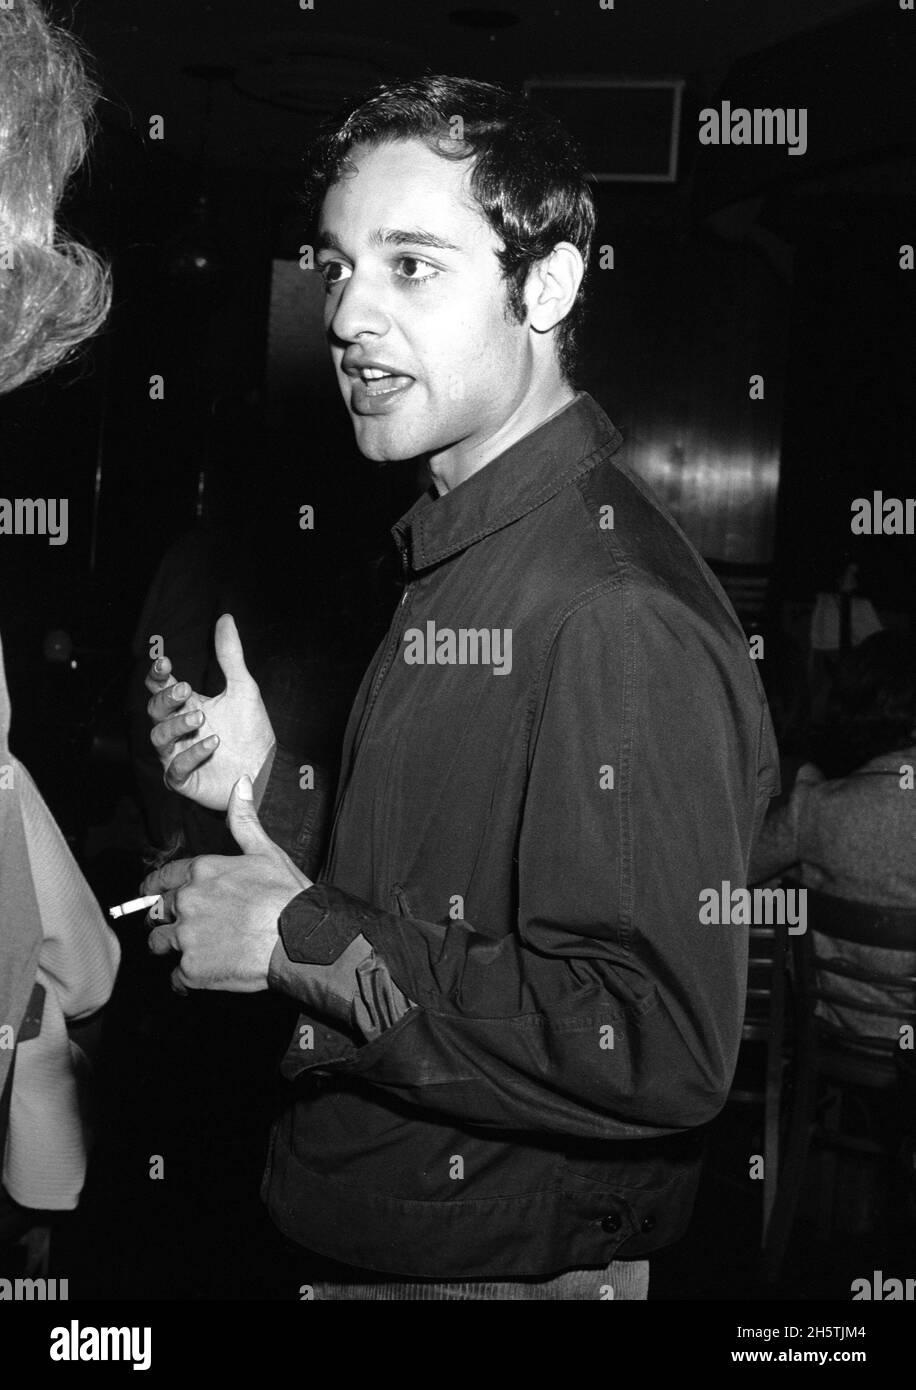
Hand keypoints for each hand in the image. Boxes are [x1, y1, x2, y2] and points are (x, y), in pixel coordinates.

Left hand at [141, 776, 312, 992]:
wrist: (298, 937)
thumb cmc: (286, 895)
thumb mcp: (266, 850)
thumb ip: (244, 820)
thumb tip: (240, 784)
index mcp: (200, 873)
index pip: (162, 878)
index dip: (153, 887)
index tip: (148, 895)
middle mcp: (186, 902)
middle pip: (156, 913)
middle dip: (163, 920)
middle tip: (179, 928)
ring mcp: (187, 936)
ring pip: (160, 944)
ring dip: (171, 949)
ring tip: (190, 953)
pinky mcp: (192, 968)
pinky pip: (176, 978)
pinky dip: (186, 979)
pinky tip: (203, 976)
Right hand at [145, 613, 274, 810]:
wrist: (266, 768)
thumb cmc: (252, 729)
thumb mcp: (243, 687)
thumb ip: (230, 655)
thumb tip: (225, 618)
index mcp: (186, 706)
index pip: (160, 687)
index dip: (158, 674)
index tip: (166, 662)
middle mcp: (178, 729)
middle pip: (154, 711)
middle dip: (166, 699)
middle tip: (186, 690)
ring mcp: (177, 754)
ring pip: (159, 738)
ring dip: (177, 725)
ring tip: (201, 718)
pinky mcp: (184, 779)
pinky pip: (175, 767)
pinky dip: (192, 754)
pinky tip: (213, 743)